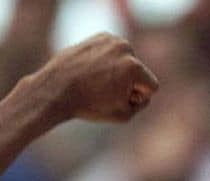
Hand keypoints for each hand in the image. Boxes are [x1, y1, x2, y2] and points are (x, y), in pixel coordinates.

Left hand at [38, 33, 158, 122]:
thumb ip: (142, 103)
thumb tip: (143, 90)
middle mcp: (125, 48)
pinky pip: (114, 51)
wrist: (57, 89)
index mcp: (134, 68)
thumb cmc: (90, 105)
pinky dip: (108, 60)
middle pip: (140, 71)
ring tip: (97, 80)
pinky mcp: (100, 36)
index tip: (119, 100)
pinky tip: (93, 69)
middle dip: (128, 82)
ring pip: (127, 60)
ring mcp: (112, 39)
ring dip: (119, 70)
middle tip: (104, 90)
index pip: (152, 86)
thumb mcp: (124, 115)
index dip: (138, 98)